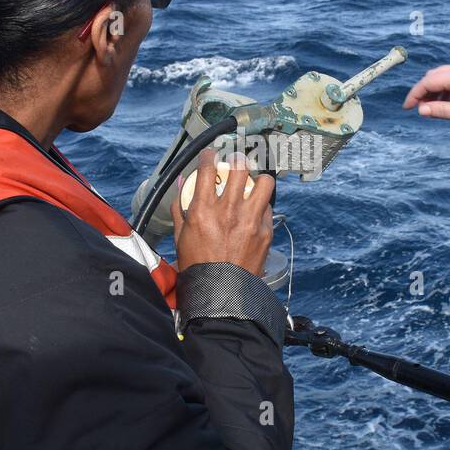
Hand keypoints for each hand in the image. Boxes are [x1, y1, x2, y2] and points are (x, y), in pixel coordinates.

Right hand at [172, 150, 274, 274]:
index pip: (207, 169)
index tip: (211, 155)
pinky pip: (269, 208)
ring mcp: (250, 220)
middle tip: (235, 165)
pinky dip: (262, 207)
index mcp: (203, 210)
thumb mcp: (181, 237)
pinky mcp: (265, 232)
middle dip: (237, 161)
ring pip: (264, 182)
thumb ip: (181, 209)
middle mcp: (228, 211)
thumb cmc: (198, 268)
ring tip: (252, 186)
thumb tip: (181, 189)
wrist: (221, 295)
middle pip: (239, 168)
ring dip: (258, 180)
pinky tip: (255, 213)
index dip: (209, 156)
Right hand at [402, 62, 449, 127]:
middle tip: (418, 109)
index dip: (414, 95)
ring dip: (433, 91)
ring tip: (431, 108)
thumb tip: (421, 110)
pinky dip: (445, 89)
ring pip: (442, 76)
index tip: (406, 108)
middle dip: (422, 92)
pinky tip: (447, 102)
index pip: (427, 82)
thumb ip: (440, 110)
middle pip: (432, 76)